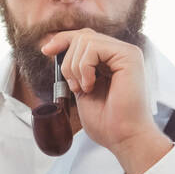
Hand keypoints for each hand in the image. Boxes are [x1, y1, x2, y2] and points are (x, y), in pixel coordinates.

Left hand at [39, 28, 158, 154]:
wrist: (123, 137)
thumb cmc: (106, 121)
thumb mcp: (82, 88)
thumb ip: (75, 68)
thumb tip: (54, 48)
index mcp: (111, 60)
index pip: (84, 37)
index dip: (62, 40)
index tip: (45, 51)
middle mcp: (120, 52)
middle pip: (82, 36)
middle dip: (68, 61)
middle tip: (74, 87)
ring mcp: (126, 52)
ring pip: (85, 40)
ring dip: (75, 67)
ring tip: (84, 88)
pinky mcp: (129, 56)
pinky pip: (94, 47)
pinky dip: (84, 67)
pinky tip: (91, 85)